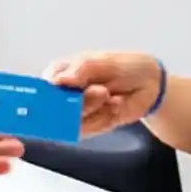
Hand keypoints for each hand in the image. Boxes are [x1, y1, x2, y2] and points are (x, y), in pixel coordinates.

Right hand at [44, 52, 162, 135]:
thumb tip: (58, 80)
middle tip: (101, 91)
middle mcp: (63, 94)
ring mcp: (74, 112)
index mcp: (60, 72)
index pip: (41, 87)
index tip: (59, 96)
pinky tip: (114, 106)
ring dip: (94, 109)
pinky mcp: (88, 126)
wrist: (150, 84)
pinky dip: (103, 119)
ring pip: (72, 120)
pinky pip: (86, 130)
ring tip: (109, 95)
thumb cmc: (125, 66)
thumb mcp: (105, 61)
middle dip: (81, 101)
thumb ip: (81, 69)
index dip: (44, 96)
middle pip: (56, 108)